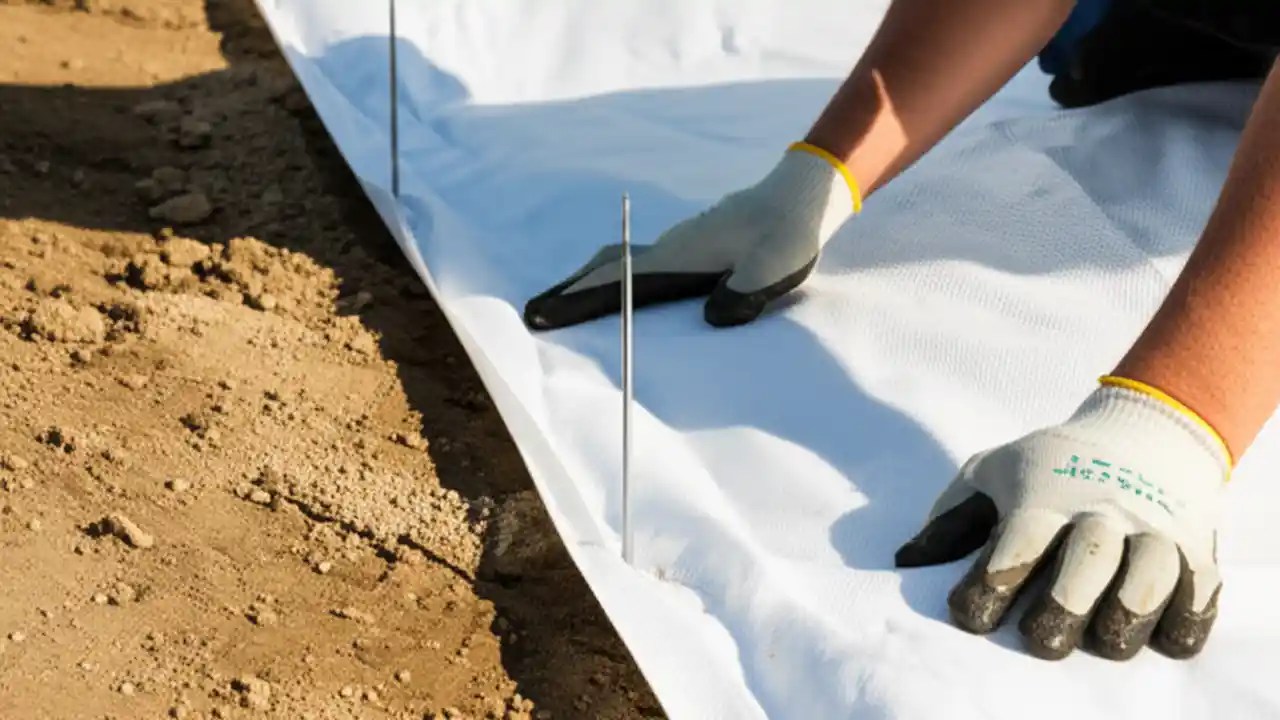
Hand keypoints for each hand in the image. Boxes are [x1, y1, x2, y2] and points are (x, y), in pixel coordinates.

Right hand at [523, 143, 858, 329]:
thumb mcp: (773, 266)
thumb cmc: (787, 234)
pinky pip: (633, 262)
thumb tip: (712, 318)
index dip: (579, 300)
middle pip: (605, 268)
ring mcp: (676, 244)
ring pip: (616, 262)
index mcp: (680, 256)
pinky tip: (608, 288)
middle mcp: (669, 248)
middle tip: (532, 313)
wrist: (799, 195)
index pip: (619, 281)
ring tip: (558, 304)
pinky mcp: (687, 246)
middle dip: (568, 291)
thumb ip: (743, 293)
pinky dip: (608, 276)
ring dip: (585, 282)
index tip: (542, 315)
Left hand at [896, 378, 1229, 660]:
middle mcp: (1101, 511)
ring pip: (1151, 578)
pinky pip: (1200, 593)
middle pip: (1088, 561)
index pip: (1016, 543)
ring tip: (1104, 637)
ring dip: (1128, 614)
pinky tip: (1160, 633)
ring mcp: (1153, 530)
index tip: (968, 614)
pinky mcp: (1196, 550)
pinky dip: (1185, 618)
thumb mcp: (991, 474)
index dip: (990, 585)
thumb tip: (904, 561)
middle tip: (1041, 640)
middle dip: (1064, 608)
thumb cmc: (1050, 467)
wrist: (1143, 432)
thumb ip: (950, 520)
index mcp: (1044, 496)